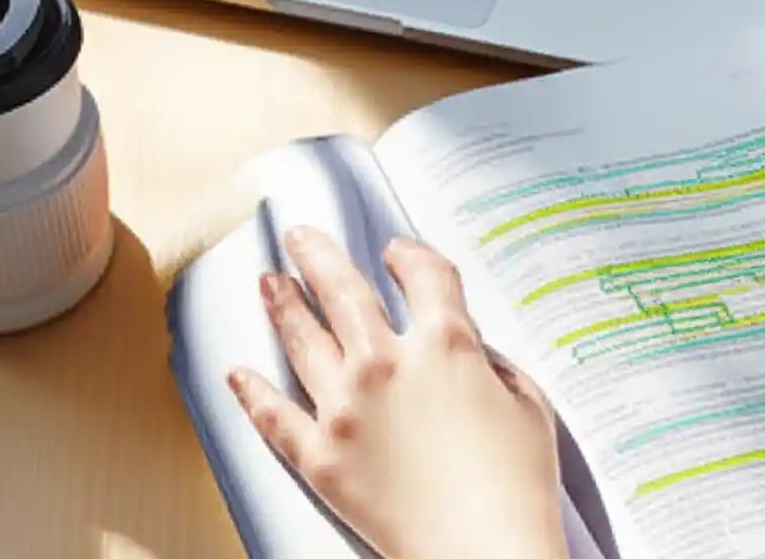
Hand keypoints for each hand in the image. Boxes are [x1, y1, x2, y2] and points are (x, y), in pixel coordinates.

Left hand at [226, 228, 567, 558]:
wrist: (485, 548)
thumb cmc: (517, 482)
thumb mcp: (526, 404)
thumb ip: (490, 366)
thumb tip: (467, 354)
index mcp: (445, 344)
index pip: (423, 275)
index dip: (409, 255)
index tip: (396, 251)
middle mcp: (386, 364)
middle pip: (343, 291)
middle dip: (317, 256)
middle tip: (300, 237)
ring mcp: (345, 409)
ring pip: (302, 341)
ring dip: (283, 305)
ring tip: (269, 281)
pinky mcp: (320, 456)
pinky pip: (275, 417)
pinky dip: (253, 393)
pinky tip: (239, 372)